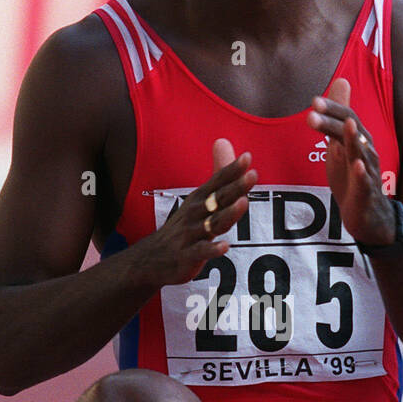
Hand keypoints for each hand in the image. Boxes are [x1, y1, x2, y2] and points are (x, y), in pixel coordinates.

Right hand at [142, 138, 256, 285]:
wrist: (150, 259)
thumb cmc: (183, 227)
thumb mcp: (198, 199)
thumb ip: (217, 176)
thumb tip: (224, 142)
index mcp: (199, 199)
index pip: (218, 181)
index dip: (233, 169)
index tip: (248, 157)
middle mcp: (195, 213)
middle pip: (218, 199)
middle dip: (235, 187)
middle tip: (252, 175)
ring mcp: (190, 235)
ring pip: (212, 223)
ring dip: (228, 213)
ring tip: (243, 203)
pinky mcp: (187, 256)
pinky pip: (200, 252)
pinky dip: (212, 249)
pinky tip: (225, 246)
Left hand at [307, 78, 394, 244]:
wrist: (369, 217)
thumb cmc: (354, 178)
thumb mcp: (342, 144)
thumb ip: (337, 117)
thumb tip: (341, 80)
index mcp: (358, 140)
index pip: (347, 119)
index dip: (332, 110)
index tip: (313, 101)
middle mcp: (366, 152)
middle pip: (351, 132)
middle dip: (333, 121)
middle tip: (312, 111)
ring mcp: (368, 173)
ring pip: (362, 154)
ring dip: (353, 140)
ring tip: (347, 125)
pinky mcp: (367, 195)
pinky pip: (365, 183)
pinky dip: (362, 174)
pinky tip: (357, 165)